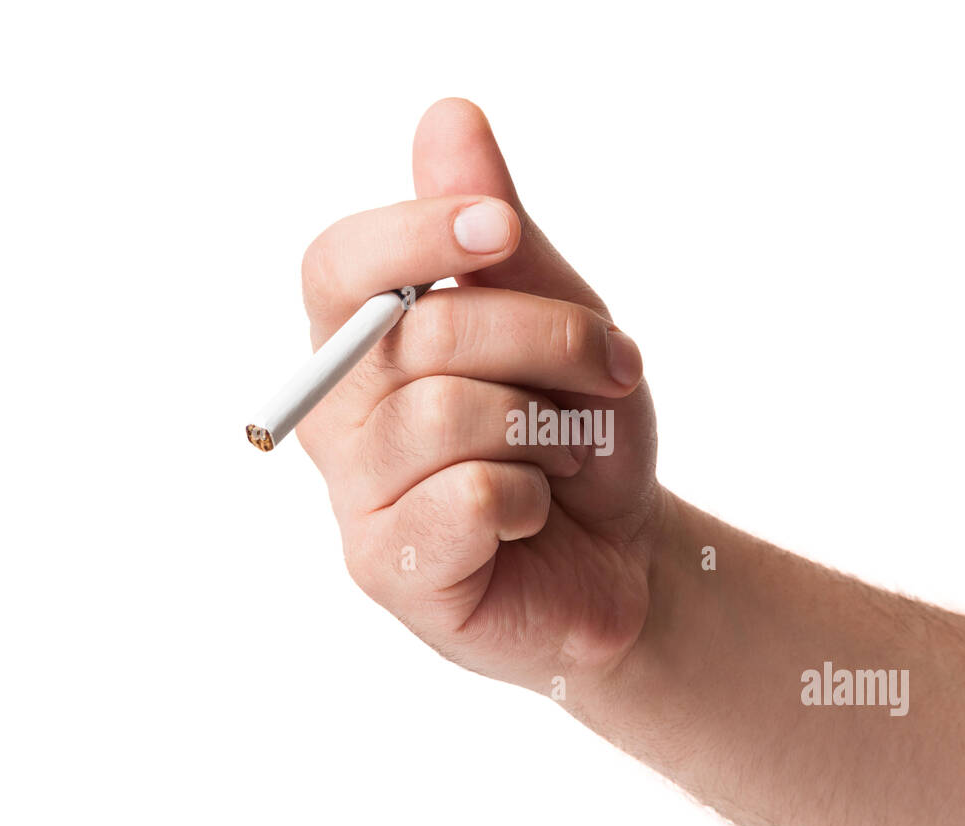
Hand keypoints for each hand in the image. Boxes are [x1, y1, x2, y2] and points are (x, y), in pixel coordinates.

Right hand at [296, 99, 664, 693]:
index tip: (502, 227)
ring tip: (562, 455)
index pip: (341, 266)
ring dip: (548, 427)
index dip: (416, 234)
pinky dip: (533, 497)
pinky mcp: (389, 569)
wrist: (624, 554)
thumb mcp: (560, 322)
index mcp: (366, 343)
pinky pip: (469, 499)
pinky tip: (533, 516)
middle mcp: (342, 415)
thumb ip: (501, 240)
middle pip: (422, 331)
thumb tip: (448, 117)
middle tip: (609, 371)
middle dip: (548, 340)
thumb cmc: (579, 435)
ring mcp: (357, 497)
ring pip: (449, 414)